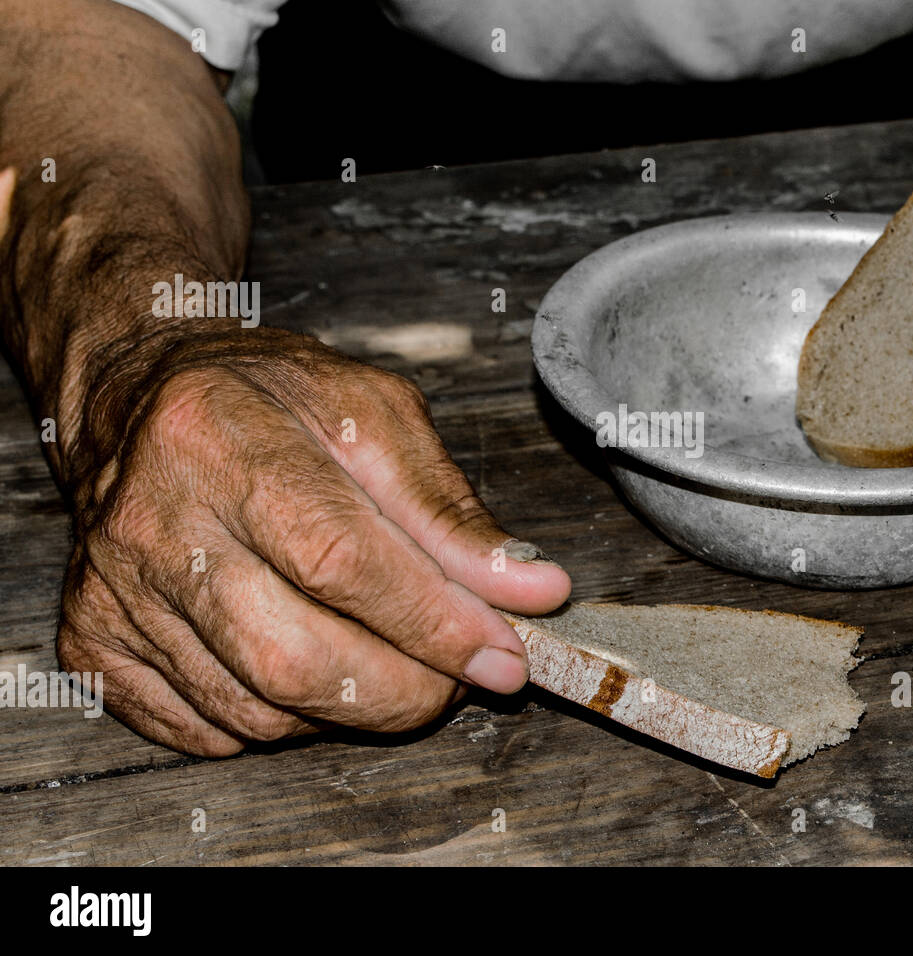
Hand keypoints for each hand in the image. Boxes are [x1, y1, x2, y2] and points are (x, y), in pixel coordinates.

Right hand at [56, 328, 569, 754]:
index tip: (504, 655)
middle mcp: (151, 521)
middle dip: (403, 690)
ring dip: (353, 710)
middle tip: (459, 677)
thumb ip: (452, 511)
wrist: (140, 398)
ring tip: (392, 661)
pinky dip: (284, 720)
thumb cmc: (270, 401)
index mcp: (221, 437)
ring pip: (256, 710)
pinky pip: (208, 731)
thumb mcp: (376, 418)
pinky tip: (313, 665)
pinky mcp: (93, 645)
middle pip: (293, 656)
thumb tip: (534, 592)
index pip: (341, 560)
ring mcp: (112, 591)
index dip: (434, 623)